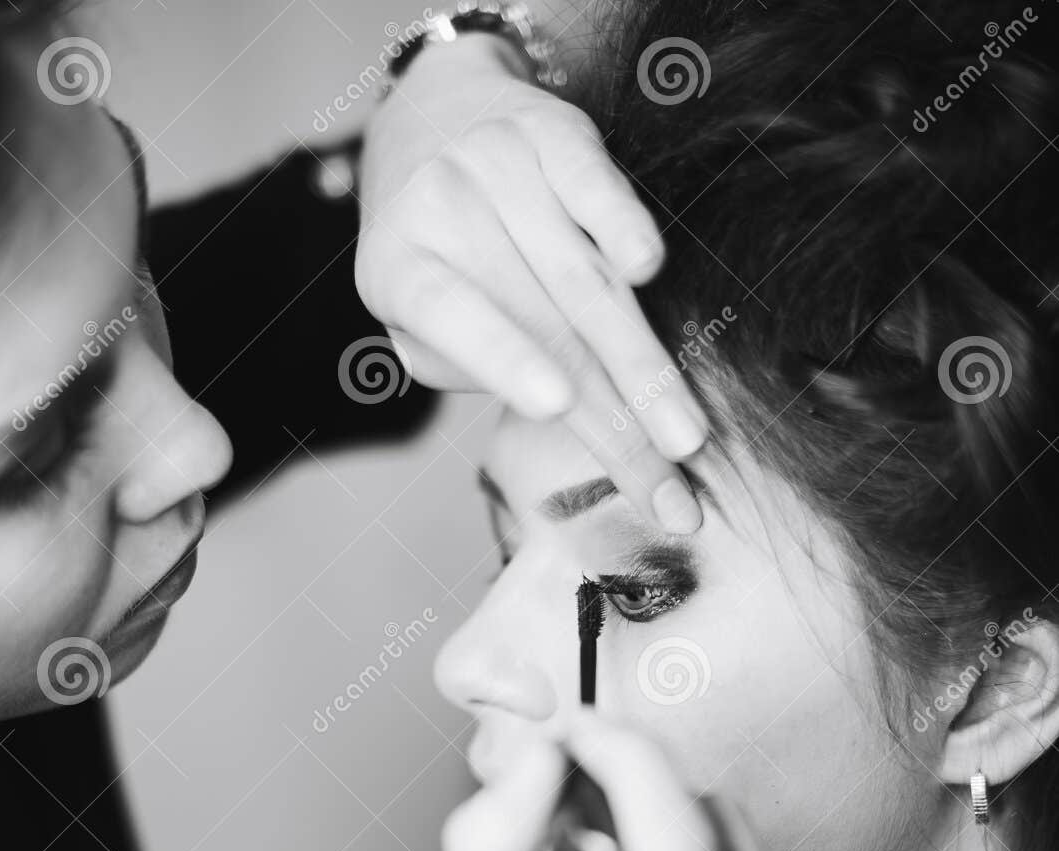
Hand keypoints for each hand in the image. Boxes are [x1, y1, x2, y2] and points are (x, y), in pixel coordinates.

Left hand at [356, 37, 706, 535]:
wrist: (433, 117)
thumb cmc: (434, 253)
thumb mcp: (412, 320)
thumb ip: (461, 364)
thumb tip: (553, 402)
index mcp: (400, 269)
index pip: (455, 314)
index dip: (506, 357)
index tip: (554, 404)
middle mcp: (448, 209)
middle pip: (547, 325)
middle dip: (618, 418)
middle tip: (669, 497)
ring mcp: (504, 166)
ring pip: (588, 278)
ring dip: (645, 363)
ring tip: (686, 438)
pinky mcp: (558, 136)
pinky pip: (599, 187)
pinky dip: (625, 227)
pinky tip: (647, 270)